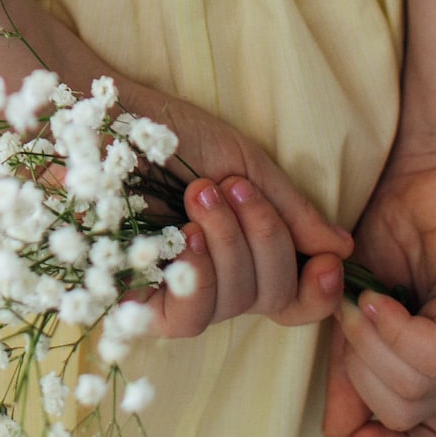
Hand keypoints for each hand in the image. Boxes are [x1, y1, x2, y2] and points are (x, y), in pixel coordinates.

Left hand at [116, 78, 353, 338]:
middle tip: (230, 187)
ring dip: (231, 247)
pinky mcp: (130, 302)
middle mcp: (211, 279)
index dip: (318, 291)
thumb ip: (289, 206)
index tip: (326, 261)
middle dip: (265, 238)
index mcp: (240, 249)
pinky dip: (199, 279)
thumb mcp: (239, 160)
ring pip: (235, 306)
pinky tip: (188, 239)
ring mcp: (172, 293)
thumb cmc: (162, 130)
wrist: (93, 115)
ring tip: (200, 196)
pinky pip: (184, 321)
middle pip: (272, 297)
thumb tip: (342, 247)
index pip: (293, 296)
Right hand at [323, 153, 435, 436]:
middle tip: (348, 318)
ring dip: (371, 349)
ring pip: (417, 394)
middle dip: (359, 375)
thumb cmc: (398, 218)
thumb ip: (347, 362)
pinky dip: (393, 333)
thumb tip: (338, 430)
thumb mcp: (351, 301)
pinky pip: (435, 359)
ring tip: (360, 300)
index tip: (351, 431)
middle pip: (404, 419)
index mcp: (434, 366)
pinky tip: (375, 298)